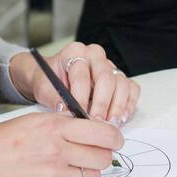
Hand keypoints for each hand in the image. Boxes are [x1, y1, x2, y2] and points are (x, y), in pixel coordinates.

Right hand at [0, 112, 124, 176]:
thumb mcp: (31, 122)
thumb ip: (61, 124)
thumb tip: (89, 128)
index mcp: (53, 126)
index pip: (103, 132)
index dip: (113, 137)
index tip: (113, 139)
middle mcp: (57, 149)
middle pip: (104, 156)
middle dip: (103, 155)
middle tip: (94, 153)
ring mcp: (53, 175)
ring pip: (93, 175)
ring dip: (87, 171)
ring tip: (71, 166)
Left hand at [12, 41, 139, 125]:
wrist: (52, 80)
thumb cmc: (48, 82)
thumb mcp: (44, 88)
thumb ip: (54, 98)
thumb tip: (66, 111)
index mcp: (75, 52)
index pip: (82, 75)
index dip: (80, 97)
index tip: (78, 115)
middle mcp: (96, 56)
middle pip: (106, 78)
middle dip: (101, 103)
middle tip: (96, 122)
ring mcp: (110, 66)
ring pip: (121, 83)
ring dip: (117, 106)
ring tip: (110, 124)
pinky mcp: (120, 78)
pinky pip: (132, 88)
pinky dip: (129, 104)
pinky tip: (122, 118)